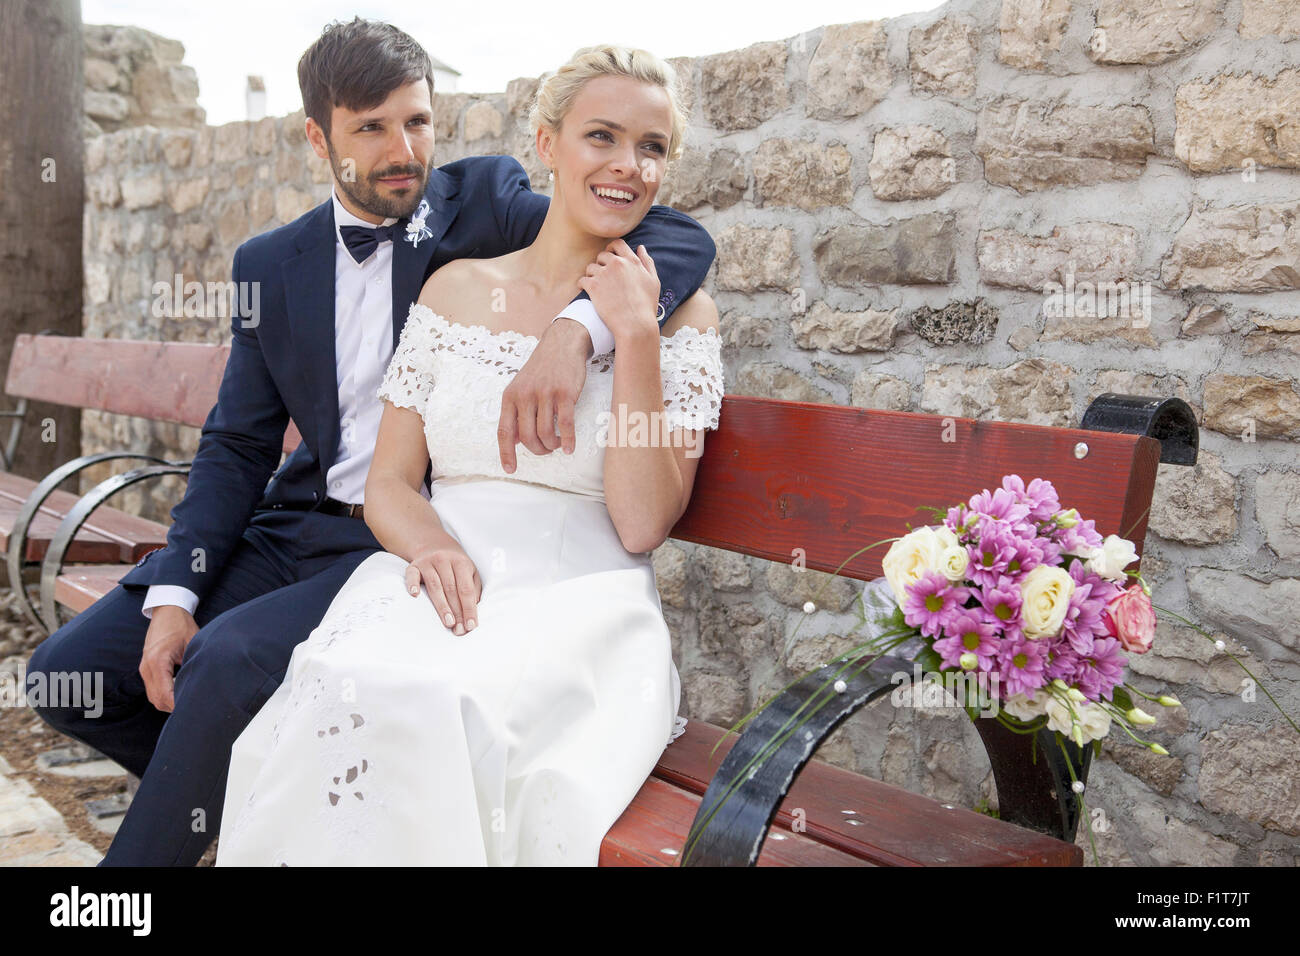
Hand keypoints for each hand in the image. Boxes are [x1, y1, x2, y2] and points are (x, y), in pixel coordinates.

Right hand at [139, 605, 198, 712]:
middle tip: (193, 705)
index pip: (165, 694)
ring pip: (153, 697)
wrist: (167, 611)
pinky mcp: (146, 668)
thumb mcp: (193, 643)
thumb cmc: (181, 625)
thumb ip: (194, 664)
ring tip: (187, 699)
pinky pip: (152, 689)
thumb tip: (201, 685)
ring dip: (168, 702)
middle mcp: (147, 667)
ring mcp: (144, 668)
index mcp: (158, 661)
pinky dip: (164, 694)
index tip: (193, 707)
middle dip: (174, 706)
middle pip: (157, 700)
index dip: (178, 704)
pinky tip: (179, 690)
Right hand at [404, 532, 481, 634]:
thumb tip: (473, 612)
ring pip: (435, 586)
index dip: (469, 608)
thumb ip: (474, 590)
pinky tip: (415, 595)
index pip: (466, 589)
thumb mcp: (470, 572)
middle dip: (456, 611)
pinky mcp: (414, 566)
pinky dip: (413, 584)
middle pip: (451, 589)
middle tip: (459, 628)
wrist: (434, 545)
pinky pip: (412, 576)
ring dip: (442, 606)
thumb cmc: (455, 565)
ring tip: (448, 622)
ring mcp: (428, 562)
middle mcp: (444, 561)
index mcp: (461, 562)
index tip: (471, 625)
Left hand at [497, 317, 589, 470]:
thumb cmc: (542, 370)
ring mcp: (545, 394)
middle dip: (538, 450)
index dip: (506, 453)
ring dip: (552, 445)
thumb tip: (514, 441)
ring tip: (558, 444)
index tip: (511, 469)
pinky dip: (567, 440)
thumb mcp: (521, 388)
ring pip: (545, 433)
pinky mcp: (565, 393)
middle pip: (527, 437)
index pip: (504, 431)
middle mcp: (524, 395)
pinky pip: (565, 425)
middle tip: (546, 449)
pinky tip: (569, 447)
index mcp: (510, 396)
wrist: (561, 345)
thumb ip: (517, 413)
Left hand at [577, 239, 659, 343]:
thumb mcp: (653, 281)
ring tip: (596, 287)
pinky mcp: (593, 286)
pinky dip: (583, 285)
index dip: (611, 249)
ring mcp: (604, 274)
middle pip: (602, 255)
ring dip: (592, 275)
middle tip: (603, 276)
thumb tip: (641, 247)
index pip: (618, 244)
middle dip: (601, 264)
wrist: (635, 324)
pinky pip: (582, 280)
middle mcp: (617, 264)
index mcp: (632, 261)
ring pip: (591, 267)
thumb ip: (647, 262)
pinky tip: (586, 291)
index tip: (609, 256)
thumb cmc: (646, 306)